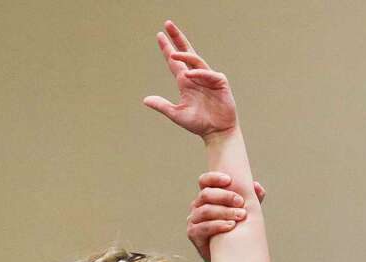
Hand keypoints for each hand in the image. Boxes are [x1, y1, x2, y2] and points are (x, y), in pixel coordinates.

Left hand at [144, 21, 238, 138]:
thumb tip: (145, 100)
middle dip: (177, 38)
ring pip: (196, 60)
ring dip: (185, 55)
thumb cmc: (199, 124)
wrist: (217, 133)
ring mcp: (208, 78)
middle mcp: (196, 76)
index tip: (159, 35)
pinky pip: (209, 74)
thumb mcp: (177, 114)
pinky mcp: (220, 83)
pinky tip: (190, 74)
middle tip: (168, 24)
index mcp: (185, 81)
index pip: (174, 61)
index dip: (167, 48)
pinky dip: (200, 73)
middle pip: (186, 52)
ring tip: (174, 52)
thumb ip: (162, 106)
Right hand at [187, 171, 267, 261]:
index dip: (214, 178)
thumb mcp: (245, 212)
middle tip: (241, 202)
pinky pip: (203, 227)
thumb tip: (257, 186)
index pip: (204, 181)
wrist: (228, 255)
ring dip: (224, 212)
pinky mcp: (193, 234)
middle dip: (225, 197)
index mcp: (207, 197)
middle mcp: (197, 206)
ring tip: (241, 216)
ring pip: (205, 211)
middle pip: (206, 195)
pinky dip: (218, 225)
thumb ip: (252, 199)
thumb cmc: (235, 229)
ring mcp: (193, 220)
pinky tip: (231, 226)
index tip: (229, 180)